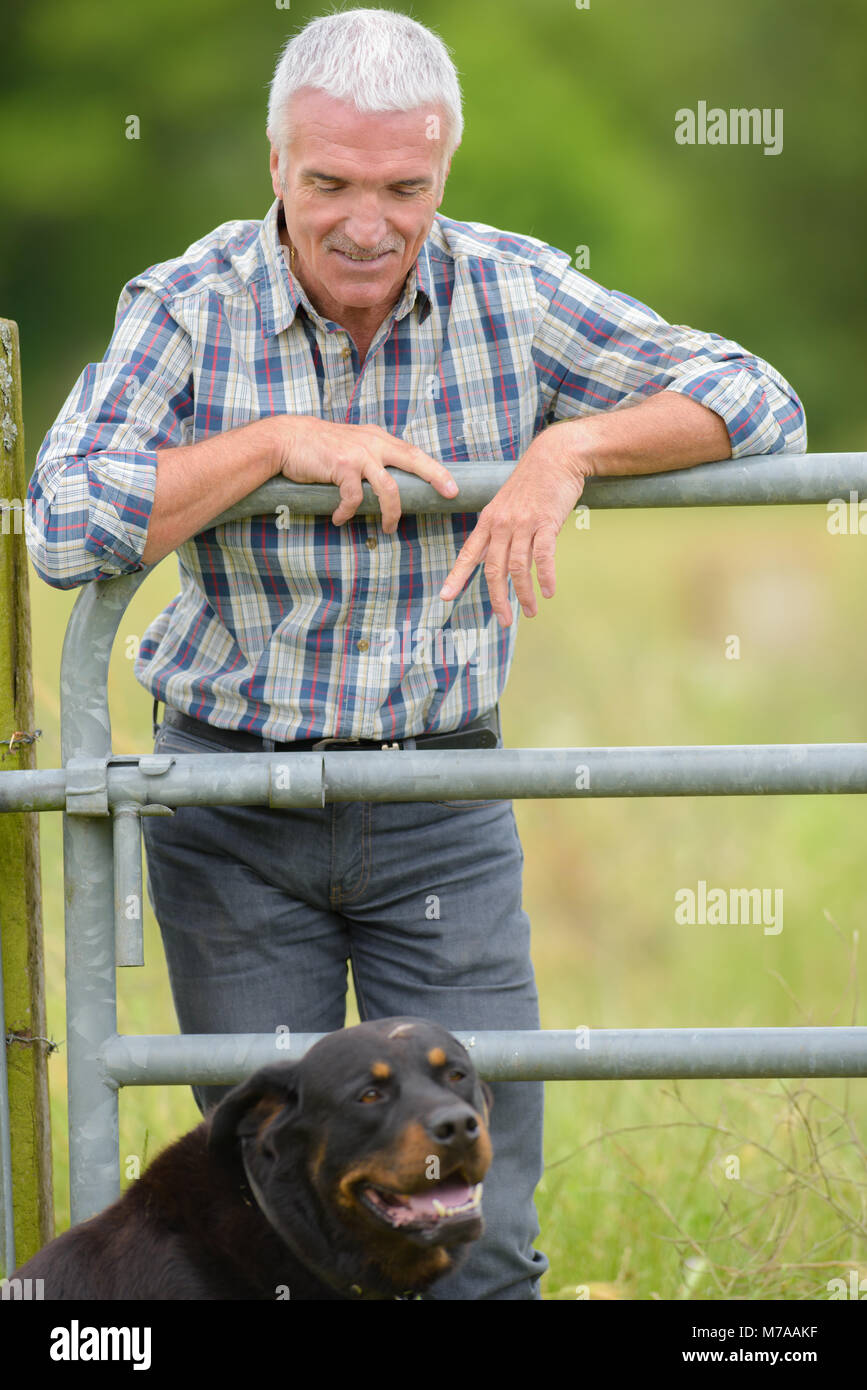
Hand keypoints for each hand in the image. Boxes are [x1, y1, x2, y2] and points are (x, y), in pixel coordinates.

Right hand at [270, 415, 456, 531]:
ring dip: (390, 513)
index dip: (434, 468)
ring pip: (388, 489)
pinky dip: (347, 513)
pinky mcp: (342, 467)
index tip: (451, 484)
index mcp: (378, 438)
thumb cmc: (319, 446)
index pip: (413, 452)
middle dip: (435, 476)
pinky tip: (338, 518)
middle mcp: (373, 443)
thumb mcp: (352, 444)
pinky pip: (353, 498)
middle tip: (449, 493)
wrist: (288, 439)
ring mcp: (359, 454)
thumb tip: (387, 482)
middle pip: (413, 459)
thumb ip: (371, 457)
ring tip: (387, 528)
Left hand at [438, 422, 588, 625]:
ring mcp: (524, 523)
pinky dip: (545, 577)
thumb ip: (495, 532)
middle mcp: (502, 524)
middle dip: (497, 598)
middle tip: (504, 620)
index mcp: (489, 521)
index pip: (468, 553)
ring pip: (519, 567)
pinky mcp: (546, 522)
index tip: (445, 597)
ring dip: (524, 594)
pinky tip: (548, 591)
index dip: (456, 576)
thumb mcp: (504, 504)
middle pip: (494, 569)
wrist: (555, 456)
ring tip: (530, 611)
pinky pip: (543, 556)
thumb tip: (484, 558)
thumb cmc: (532, 483)